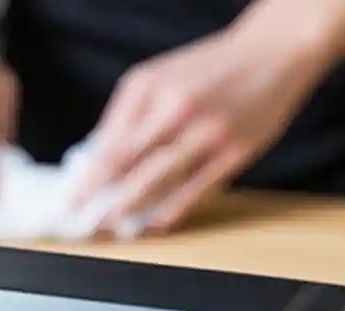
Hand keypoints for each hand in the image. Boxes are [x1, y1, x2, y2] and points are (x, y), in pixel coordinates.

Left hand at [76, 24, 332, 232]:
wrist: (274, 50)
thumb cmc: (209, 69)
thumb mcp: (159, 78)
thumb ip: (128, 116)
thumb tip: (97, 160)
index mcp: (148, 86)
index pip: (109, 142)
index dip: (88, 178)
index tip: (70, 202)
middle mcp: (176, 106)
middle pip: (128, 162)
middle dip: (102, 197)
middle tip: (85, 223)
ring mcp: (209, 129)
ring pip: (160, 178)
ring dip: (132, 206)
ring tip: (113, 226)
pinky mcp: (238, 149)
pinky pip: (199, 188)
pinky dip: (174, 209)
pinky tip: (156, 223)